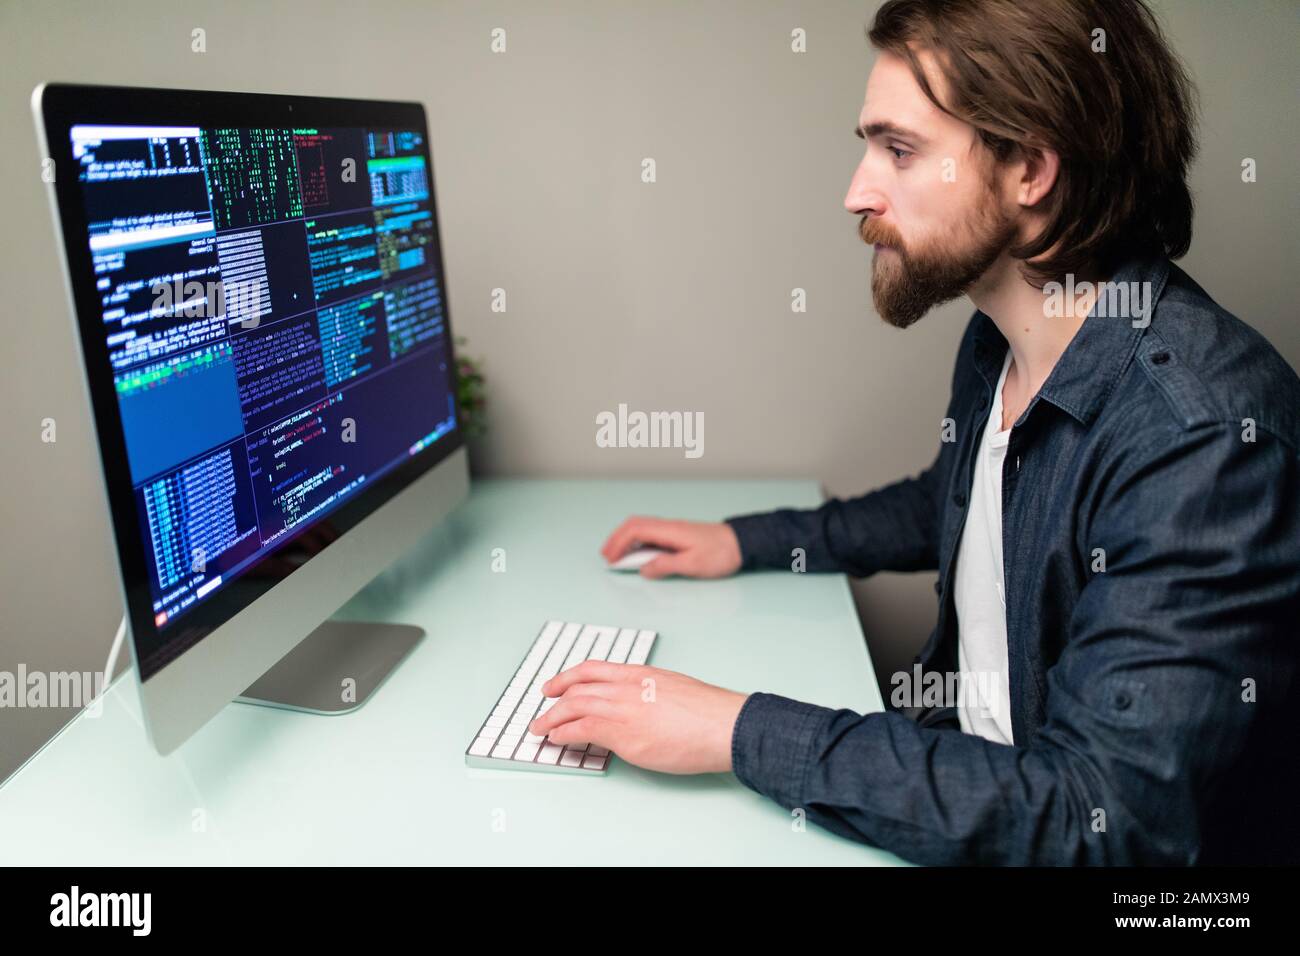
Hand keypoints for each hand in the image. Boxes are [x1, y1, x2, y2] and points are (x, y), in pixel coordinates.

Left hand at [529, 661, 749, 773]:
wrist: (722, 724)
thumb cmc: (707, 712)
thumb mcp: (672, 688)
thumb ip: (647, 693)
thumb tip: (636, 707)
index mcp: (639, 673)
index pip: (593, 669)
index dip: (568, 676)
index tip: (556, 684)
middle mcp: (626, 686)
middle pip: (577, 688)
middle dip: (554, 700)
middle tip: (542, 710)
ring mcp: (622, 708)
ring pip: (573, 706)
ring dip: (552, 718)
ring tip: (541, 729)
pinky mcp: (622, 733)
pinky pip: (581, 729)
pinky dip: (563, 733)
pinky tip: (558, 739)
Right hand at [600, 516, 742, 578]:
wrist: (741, 543)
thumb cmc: (721, 553)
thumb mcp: (692, 564)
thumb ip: (665, 566)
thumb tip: (644, 569)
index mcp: (670, 530)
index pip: (635, 530)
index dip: (618, 543)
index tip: (610, 558)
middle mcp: (669, 526)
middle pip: (634, 525)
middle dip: (616, 539)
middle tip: (606, 555)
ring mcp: (673, 530)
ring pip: (642, 529)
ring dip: (626, 540)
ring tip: (617, 556)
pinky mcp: (678, 536)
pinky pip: (652, 535)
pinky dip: (639, 543)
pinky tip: (638, 554)